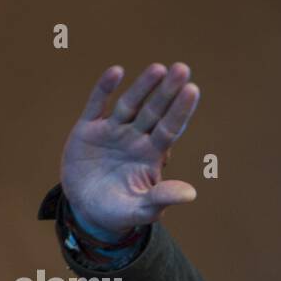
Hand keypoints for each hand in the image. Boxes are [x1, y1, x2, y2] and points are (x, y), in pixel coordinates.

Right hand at [60, 62, 201, 239]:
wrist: (87, 211)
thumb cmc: (120, 211)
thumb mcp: (141, 209)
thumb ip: (162, 198)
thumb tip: (191, 193)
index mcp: (151, 156)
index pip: (169, 129)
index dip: (180, 111)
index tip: (193, 90)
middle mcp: (135, 139)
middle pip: (154, 111)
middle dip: (167, 92)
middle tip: (182, 68)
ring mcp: (112, 132)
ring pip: (129, 104)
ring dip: (142, 86)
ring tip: (158, 68)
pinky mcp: (88, 130)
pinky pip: (97, 105)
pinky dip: (104, 89)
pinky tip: (117, 72)